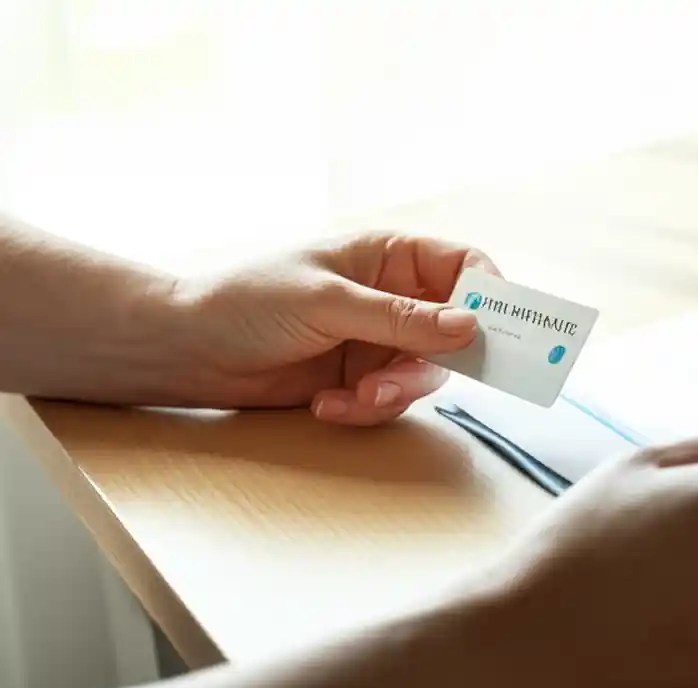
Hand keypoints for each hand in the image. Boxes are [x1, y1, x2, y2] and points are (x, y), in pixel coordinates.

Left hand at [171, 232, 499, 424]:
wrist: (184, 349)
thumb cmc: (246, 300)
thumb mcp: (328, 302)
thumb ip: (401, 319)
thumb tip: (471, 326)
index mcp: (388, 255)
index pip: (463, 266)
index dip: (489, 294)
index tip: (500, 329)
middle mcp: (391, 296)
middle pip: (454, 328)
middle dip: (436, 360)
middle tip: (414, 380)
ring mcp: (376, 339)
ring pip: (424, 373)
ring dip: (393, 392)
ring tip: (355, 398)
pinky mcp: (358, 378)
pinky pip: (389, 400)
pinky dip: (363, 408)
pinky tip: (325, 405)